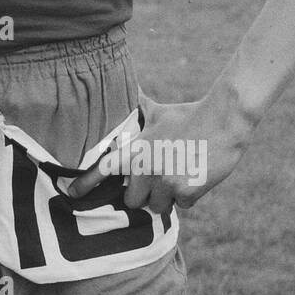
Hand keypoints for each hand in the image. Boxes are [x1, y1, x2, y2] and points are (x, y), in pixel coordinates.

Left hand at [65, 91, 254, 215]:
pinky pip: (183, 206)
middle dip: (145, 195)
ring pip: (159, 207)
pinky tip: (195, 176)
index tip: (70, 194)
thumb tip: (129, 87)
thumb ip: (140, 108)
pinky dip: (189, 196)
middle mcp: (146, 167)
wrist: (223, 121)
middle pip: (133, 201)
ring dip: (168, 198)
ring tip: (179, 175)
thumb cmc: (189, 115)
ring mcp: (165, 181)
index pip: (104, 169)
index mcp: (137, 149)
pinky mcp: (187, 191)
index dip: (85, 183)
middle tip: (158, 180)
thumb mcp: (158, 112)